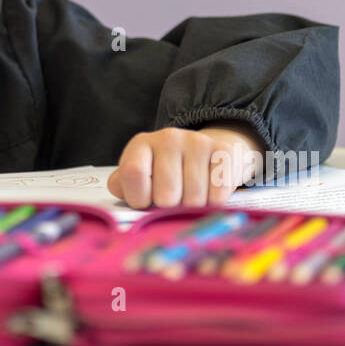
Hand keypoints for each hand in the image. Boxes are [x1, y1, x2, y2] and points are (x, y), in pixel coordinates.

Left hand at [106, 122, 263, 209]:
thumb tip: (121, 194)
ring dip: (193, 208)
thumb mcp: (140, 178)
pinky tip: (210, 193)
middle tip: (172, 202)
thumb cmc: (164, 175)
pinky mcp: (223, 150)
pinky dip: (215, 203)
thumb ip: (124, 187)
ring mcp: (197, 141)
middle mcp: (167, 137)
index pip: (133, 173)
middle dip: (170, 208)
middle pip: (166, 192)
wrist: (204, 157)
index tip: (146, 202)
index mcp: (141, 144)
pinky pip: (219, 192)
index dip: (140, 198)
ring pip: (194, 197)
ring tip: (190, 198)